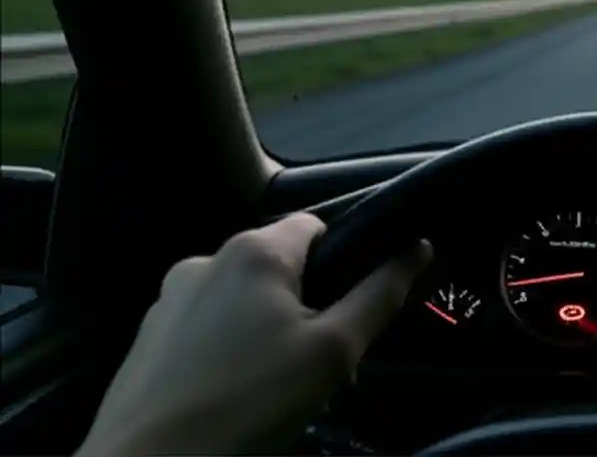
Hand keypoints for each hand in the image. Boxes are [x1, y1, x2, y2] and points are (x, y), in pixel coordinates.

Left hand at [77, 213, 430, 455]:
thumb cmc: (250, 402)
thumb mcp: (333, 353)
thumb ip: (379, 296)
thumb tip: (416, 247)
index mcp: (254, 251)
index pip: (318, 226)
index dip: (346, 260)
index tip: (354, 311)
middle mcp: (207, 260)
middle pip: (282, 268)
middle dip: (310, 308)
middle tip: (324, 364)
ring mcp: (170, 299)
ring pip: (245, 301)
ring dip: (272, 331)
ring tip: (281, 388)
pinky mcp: (149, 336)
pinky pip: (209, 327)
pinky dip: (233, 350)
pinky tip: (239, 396)